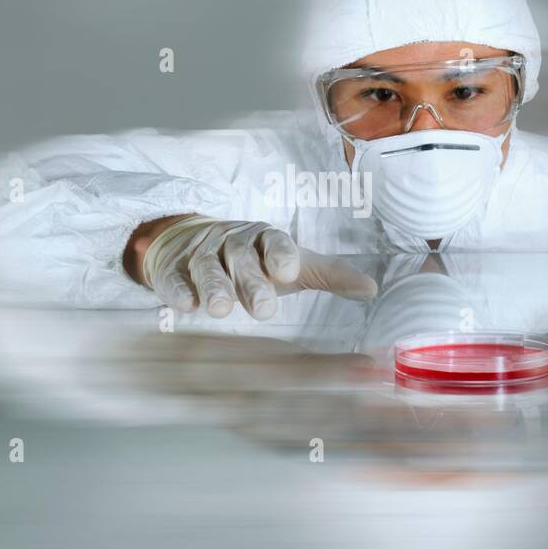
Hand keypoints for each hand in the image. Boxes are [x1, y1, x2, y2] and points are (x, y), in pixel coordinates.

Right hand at [139, 216, 377, 318]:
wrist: (193, 244)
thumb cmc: (256, 261)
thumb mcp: (293, 265)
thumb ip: (329, 274)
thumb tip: (373, 289)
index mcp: (265, 238)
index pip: (275, 241)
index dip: (281, 254)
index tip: (289, 271)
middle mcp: (233, 242)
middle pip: (242, 258)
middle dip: (251, 281)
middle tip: (264, 309)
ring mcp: (201, 255)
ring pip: (207, 268)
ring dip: (214, 287)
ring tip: (220, 310)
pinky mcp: (174, 270)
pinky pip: (175, 278)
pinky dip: (179, 290)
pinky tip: (186, 306)